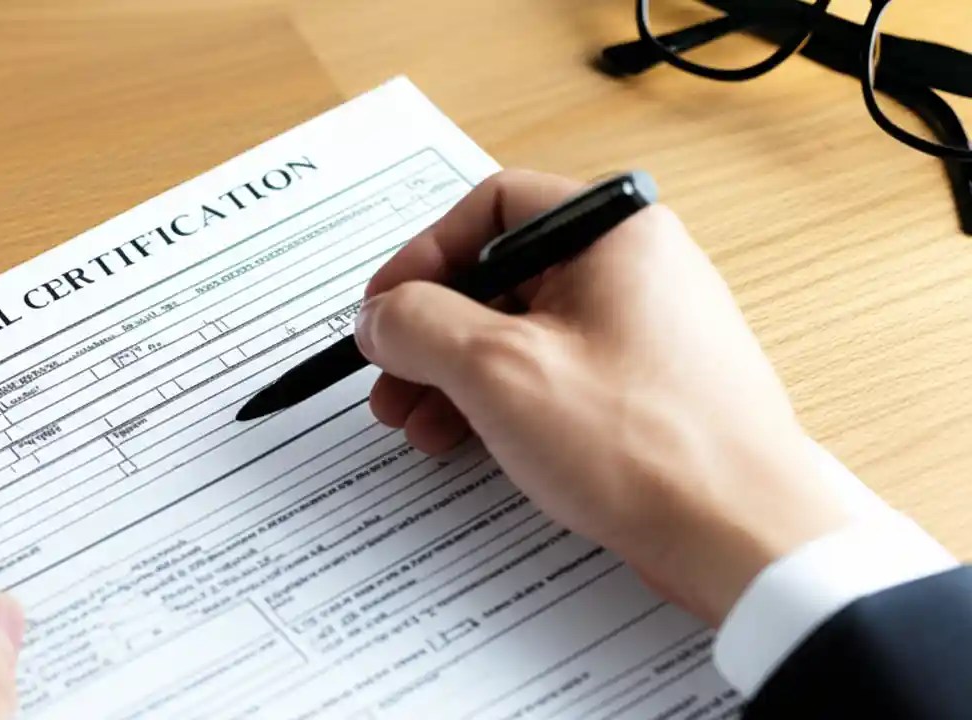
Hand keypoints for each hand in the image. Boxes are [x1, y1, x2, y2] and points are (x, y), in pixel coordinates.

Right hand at [356, 170, 858, 625]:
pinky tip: (468, 441)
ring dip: (458, 374)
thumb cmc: (646, 444)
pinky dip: (504, 399)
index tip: (385, 307)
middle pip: (502, 275)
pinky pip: (556, 372)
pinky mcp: (646, 386)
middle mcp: (635, 268)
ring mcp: (644, 329)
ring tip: (418, 425)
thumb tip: (380, 315)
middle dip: (432, 333)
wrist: (743, 536)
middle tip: (390, 379)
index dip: (423, 255)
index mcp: (612, 233)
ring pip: (524, 330)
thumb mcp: (498, 369)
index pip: (492, 206)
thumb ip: (420, 325)